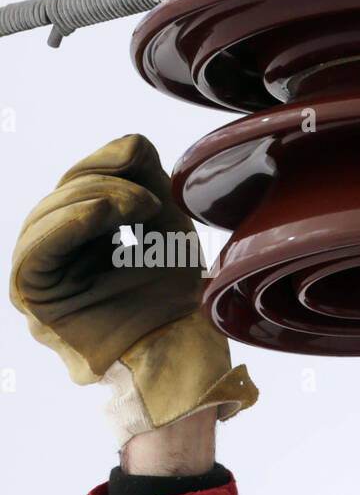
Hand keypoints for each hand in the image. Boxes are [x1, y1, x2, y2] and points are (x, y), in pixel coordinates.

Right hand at [10, 133, 256, 447]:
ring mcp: (43, 282)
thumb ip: (146, 181)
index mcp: (85, 242)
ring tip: (137, 207)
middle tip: (146, 196)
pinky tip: (105, 213)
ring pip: (44, 219)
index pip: (77, 186)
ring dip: (92, 200)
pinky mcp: (37, 301)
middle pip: (59, 198)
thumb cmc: (180, 300)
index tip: (140, 158)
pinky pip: (36, 254)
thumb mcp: (168, 226)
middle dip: (101, 181)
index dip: (102, 163)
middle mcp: (59, 260)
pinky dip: (68, 224)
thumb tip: (130, 142)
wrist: (187, 352)